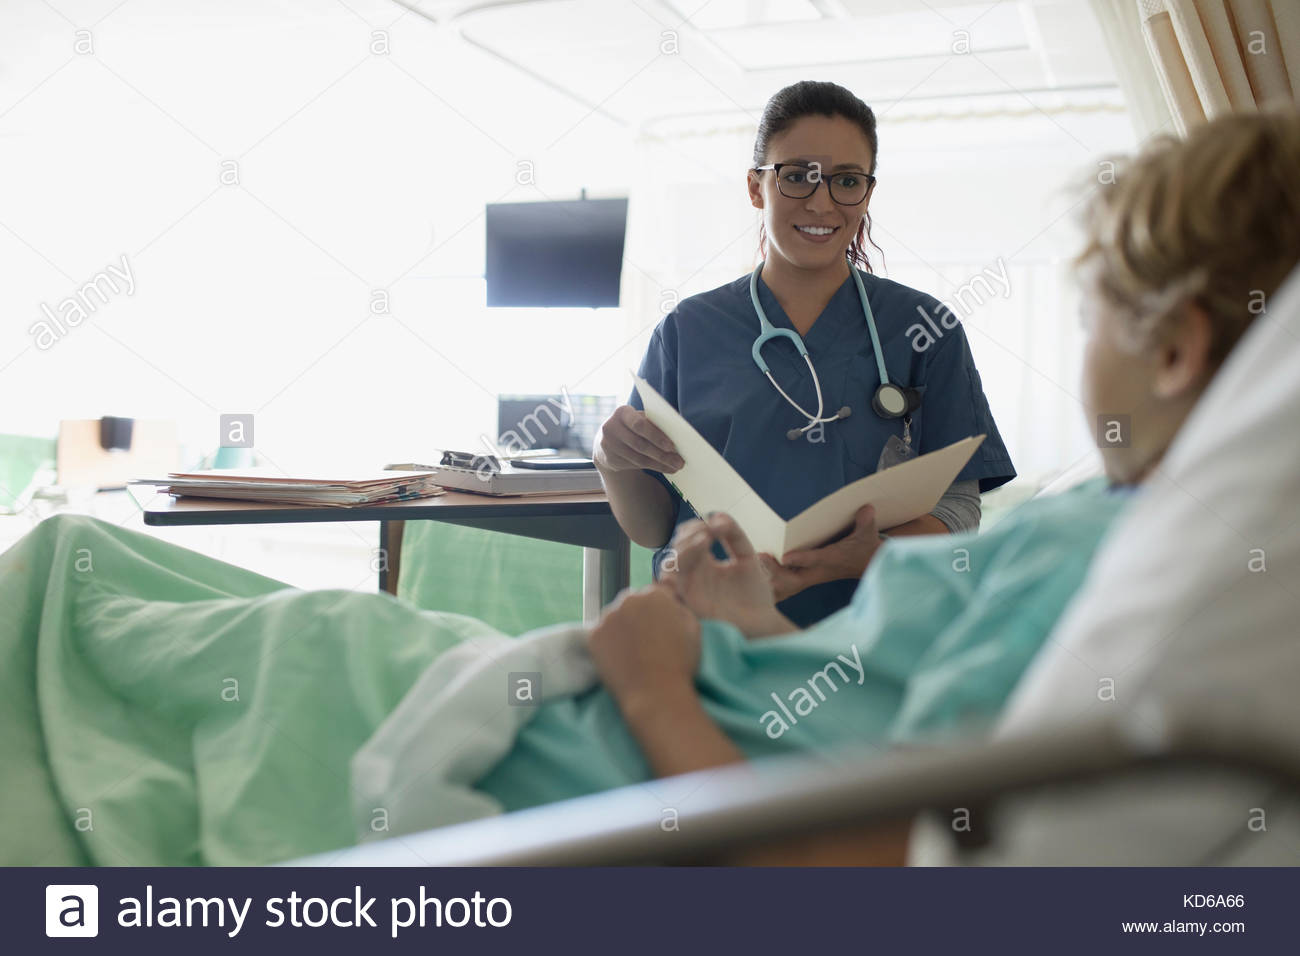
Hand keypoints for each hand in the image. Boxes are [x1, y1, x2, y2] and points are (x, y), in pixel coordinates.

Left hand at [587, 582, 700, 710]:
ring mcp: (608, 617)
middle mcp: (628, 599)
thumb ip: (678, 602)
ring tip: (634, 653)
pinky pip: (601, 633)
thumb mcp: (692, 626)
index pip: (655, 594)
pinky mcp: (593, 635)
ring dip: (622, 628)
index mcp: (654, 594)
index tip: (663, 630)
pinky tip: (621, 658)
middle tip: (647, 643)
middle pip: (632, 603)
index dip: (660, 612)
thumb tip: (666, 585)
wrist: (656, 694)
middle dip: (639, 616)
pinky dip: (608, 643)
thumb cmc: (681, 662)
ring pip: (615, 617)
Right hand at [592, 404, 683, 473]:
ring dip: (660, 464)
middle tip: (679, 462)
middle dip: (662, 455)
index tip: (672, 446)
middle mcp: (611, 428)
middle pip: (640, 445)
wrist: (610, 438)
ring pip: (639, 459)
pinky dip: (653, 468)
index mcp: (622, 413)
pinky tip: (665, 468)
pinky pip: (635, 466)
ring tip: (675, 467)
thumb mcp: (640, 418)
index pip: (639, 425)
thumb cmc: (633, 425)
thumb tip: (678, 437)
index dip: (656, 436)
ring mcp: (608, 445)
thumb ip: (653, 424)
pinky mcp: (610, 460)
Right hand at [663, 513, 794, 638]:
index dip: (697, 526)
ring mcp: (689, 589)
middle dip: (690, 533)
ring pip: (669, 563)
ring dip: (684, 546)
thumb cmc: (755, 594)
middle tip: (709, 531)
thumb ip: (734, 535)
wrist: (764, 623)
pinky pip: (673, 582)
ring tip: (705, 539)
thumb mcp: (747, 557)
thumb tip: (717, 514)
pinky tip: (702, 552)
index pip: (688, 538)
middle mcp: (692, 575)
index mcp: (703, 563)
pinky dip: (681, 563)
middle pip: (675, 547)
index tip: (718, 525)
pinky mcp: (689, 602)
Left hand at [759, 504, 882, 601]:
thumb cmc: (864, 546)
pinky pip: (784, 586)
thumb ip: (866, 522)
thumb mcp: (867, 533)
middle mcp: (817, 572)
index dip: (801, 559)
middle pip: (793, 581)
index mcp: (831, 560)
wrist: (867, 565)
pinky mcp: (804, 578)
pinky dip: (770, 582)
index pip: (815, 560)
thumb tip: (867, 508)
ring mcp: (810, 577)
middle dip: (775, 573)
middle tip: (760, 557)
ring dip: (769, 579)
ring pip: (786, 586)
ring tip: (752, 565)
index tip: (785, 557)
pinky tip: (754, 576)